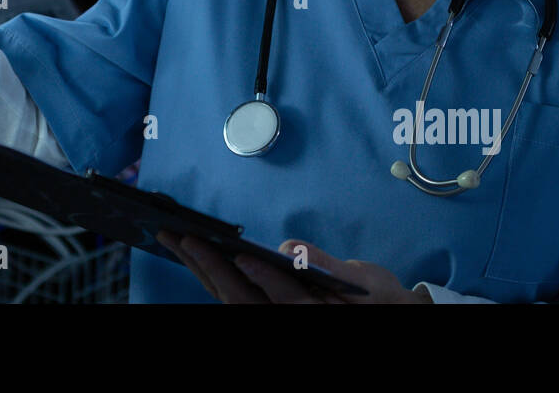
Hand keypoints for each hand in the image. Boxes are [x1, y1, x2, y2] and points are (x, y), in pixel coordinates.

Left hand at [156, 232, 430, 303]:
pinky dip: (209, 275)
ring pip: (230, 301)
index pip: (286, 301)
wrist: (385, 317)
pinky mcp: (264, 312)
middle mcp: (290, 320)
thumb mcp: (367, 282)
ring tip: (174, 238)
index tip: (241, 256)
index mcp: (317, 315)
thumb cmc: (380, 299)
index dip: (264, 279)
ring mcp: (273, 320)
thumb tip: (290, 249)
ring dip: (200, 270)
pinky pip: (232, 298)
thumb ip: (329, 267)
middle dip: (210, 269)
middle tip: (182, 237)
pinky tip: (191, 253)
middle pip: (243, 302)